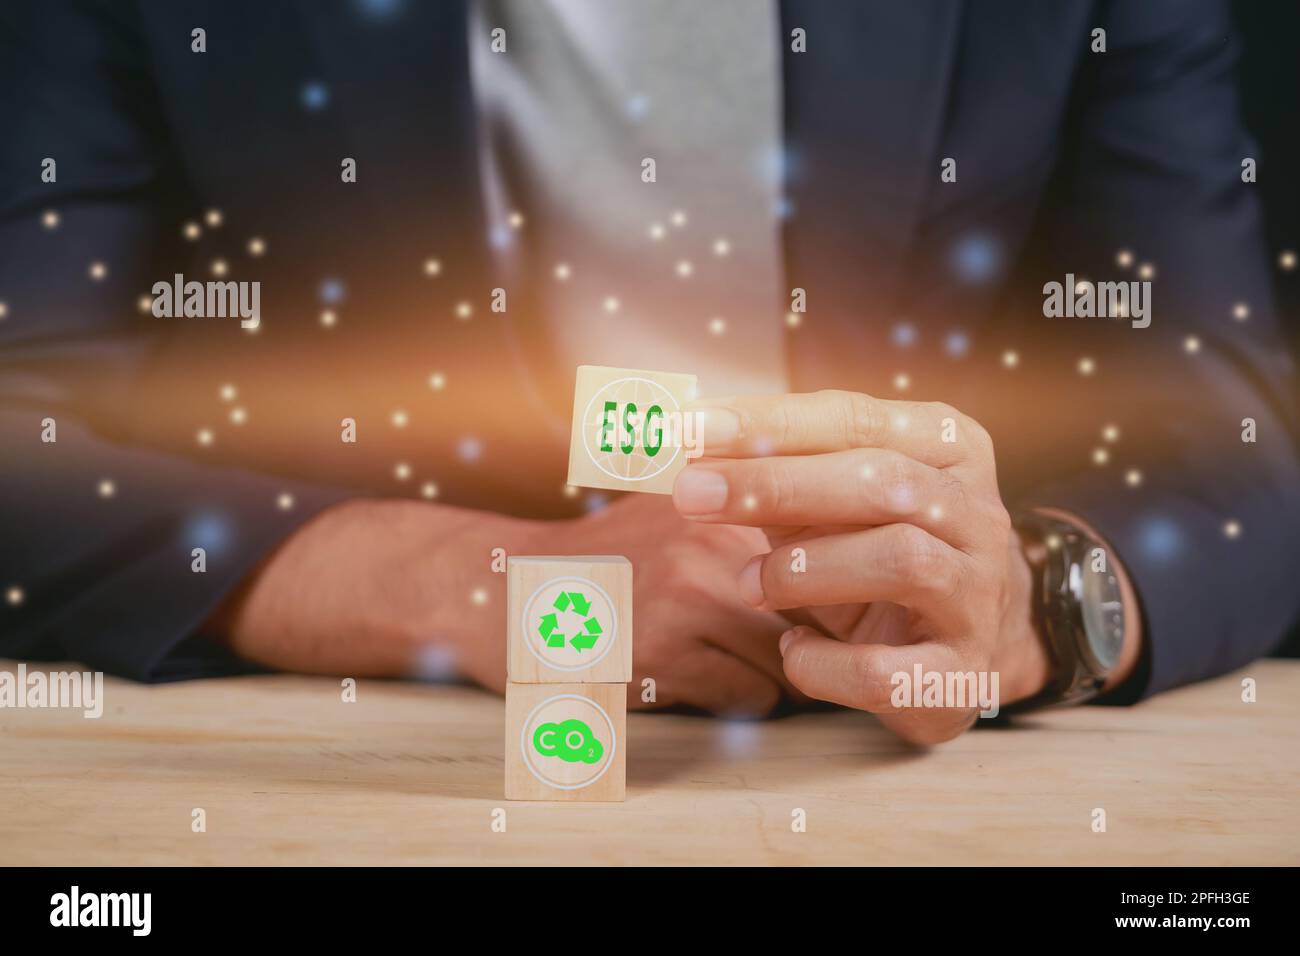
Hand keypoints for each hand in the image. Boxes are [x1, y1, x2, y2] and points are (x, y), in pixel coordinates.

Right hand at [212, 495, 793, 715]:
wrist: (494, 588)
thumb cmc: (592, 554)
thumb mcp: (666, 501)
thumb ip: (745, 508)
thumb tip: (835, 536)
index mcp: (720, 499)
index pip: (825, 548)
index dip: (825, 585)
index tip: (812, 603)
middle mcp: (712, 541)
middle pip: (816, 610)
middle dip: (807, 635)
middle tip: (776, 642)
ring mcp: (689, 598)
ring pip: (789, 659)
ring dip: (771, 671)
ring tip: (721, 657)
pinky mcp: (664, 657)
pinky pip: (750, 697)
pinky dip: (735, 698)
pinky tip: (692, 678)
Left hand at [671, 390, 1064, 743]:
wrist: (968, 644)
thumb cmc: (879, 550)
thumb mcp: (838, 501)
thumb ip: (778, 472)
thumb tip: (691, 452)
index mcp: (950, 448)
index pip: (857, 419)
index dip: (770, 423)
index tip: (693, 428)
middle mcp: (977, 515)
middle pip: (882, 482)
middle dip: (776, 485)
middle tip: (692, 494)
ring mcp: (978, 596)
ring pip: (902, 561)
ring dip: (804, 569)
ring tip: (748, 584)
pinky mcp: (960, 676)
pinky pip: (884, 671)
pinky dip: (822, 663)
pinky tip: (792, 650)